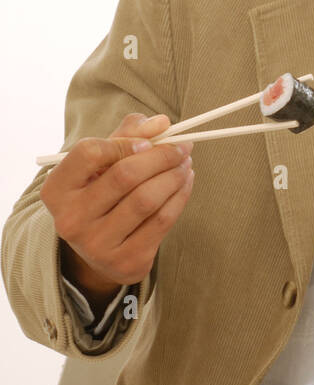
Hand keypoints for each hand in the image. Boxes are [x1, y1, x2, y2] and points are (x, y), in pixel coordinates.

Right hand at [40, 112, 194, 295]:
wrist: (99, 250)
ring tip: (185, 163)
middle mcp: (71, 219)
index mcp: (57, 191)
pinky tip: (185, 182)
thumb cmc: (101, 194)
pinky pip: (162, 221)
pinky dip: (180, 196)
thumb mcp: (102, 165)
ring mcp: (97, 244)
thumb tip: (162, 123)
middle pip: (124, 175)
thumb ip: (128, 136)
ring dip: (174, 175)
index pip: (89, 153)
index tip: (149, 141)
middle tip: (182, 147)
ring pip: (146, 199)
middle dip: (161, 156)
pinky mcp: (126, 261)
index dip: (124, 142)